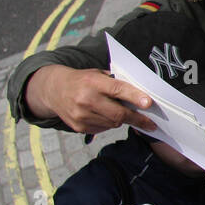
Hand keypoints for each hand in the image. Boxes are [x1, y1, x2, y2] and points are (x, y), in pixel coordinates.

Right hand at [25, 65, 156, 133]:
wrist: (53, 90)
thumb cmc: (82, 80)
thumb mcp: (97, 75)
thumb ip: (116, 84)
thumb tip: (140, 96)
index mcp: (93, 82)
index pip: (118, 90)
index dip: (135, 97)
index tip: (148, 103)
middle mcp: (86, 99)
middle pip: (118, 114)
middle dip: (137, 119)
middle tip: (151, 123)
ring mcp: (81, 115)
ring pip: (113, 124)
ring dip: (120, 120)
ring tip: (118, 111)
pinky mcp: (78, 127)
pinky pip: (103, 129)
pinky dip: (108, 124)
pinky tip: (102, 115)